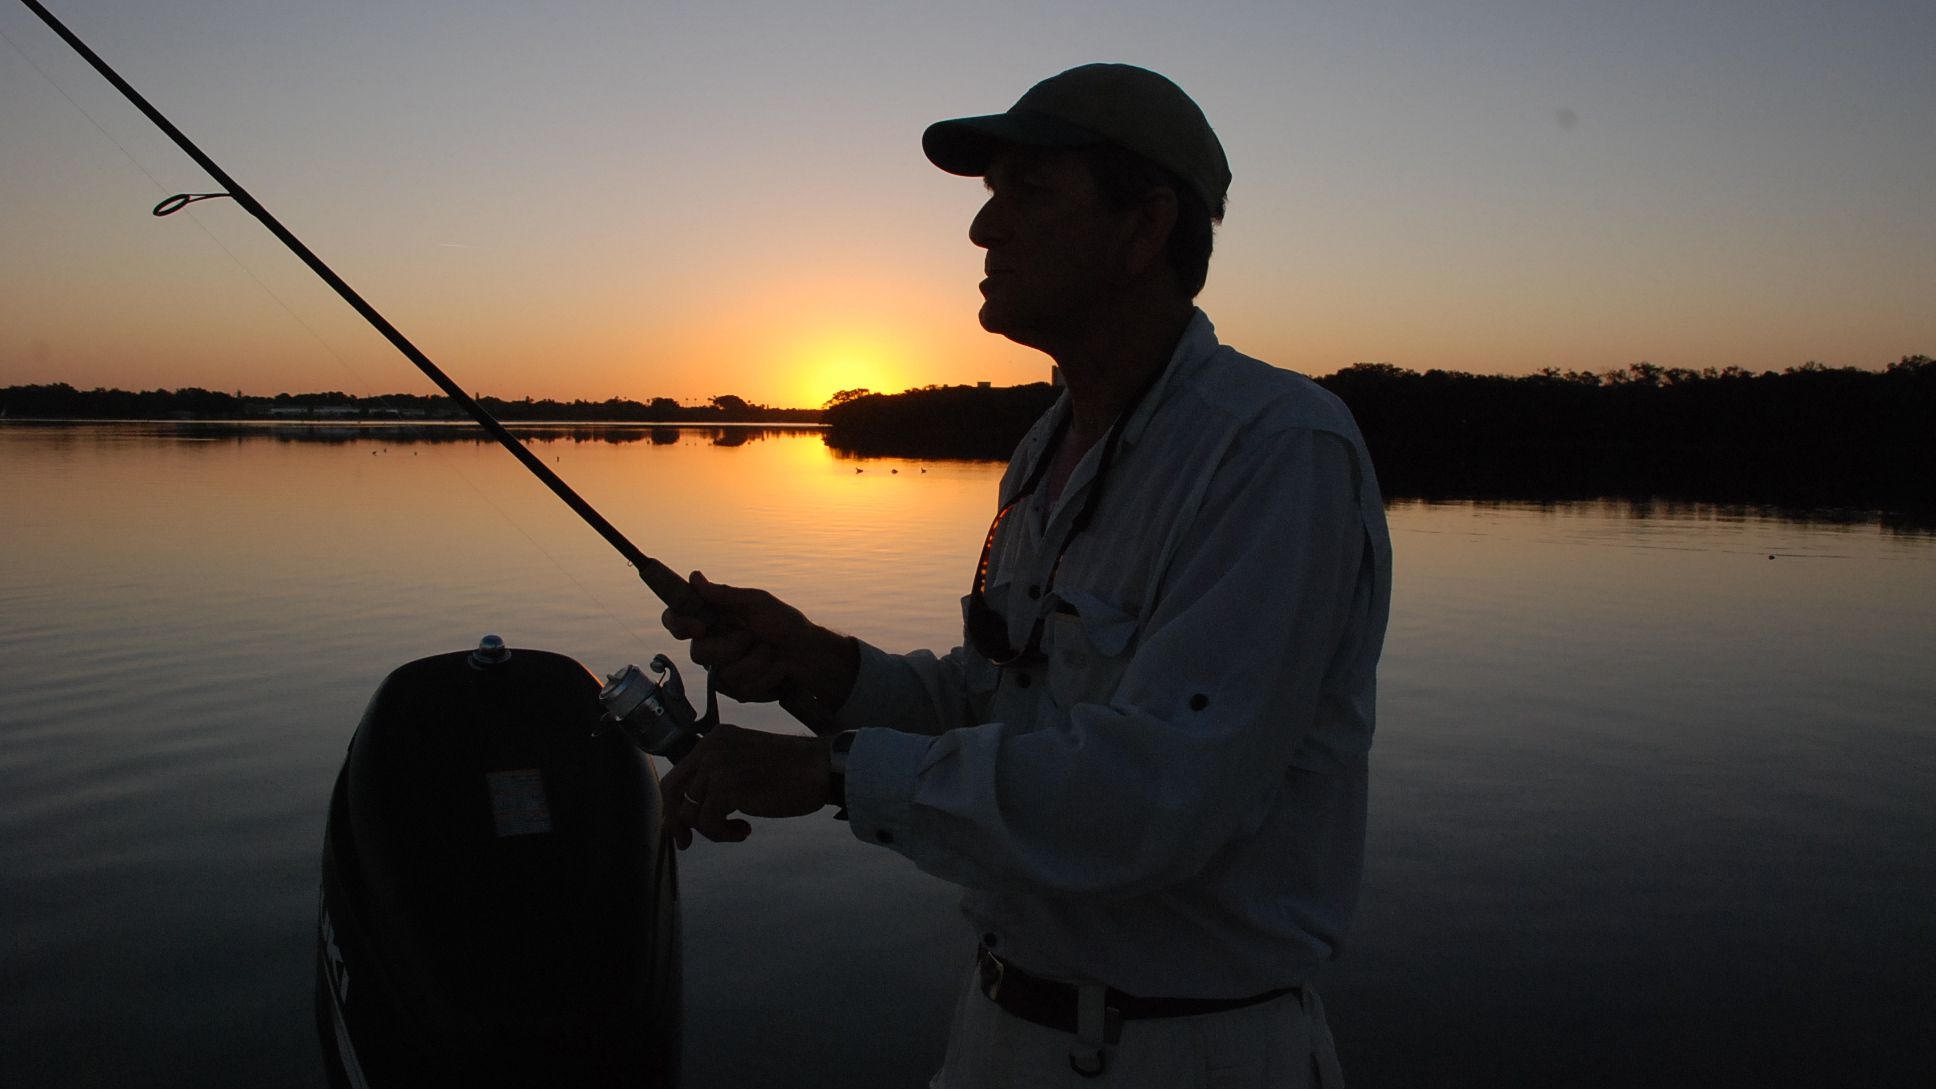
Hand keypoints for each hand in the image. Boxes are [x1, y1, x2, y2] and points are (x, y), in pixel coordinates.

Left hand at [658, 724, 833, 848]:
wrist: (820, 768)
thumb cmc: (790, 771)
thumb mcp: (745, 761)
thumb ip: (718, 774)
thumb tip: (692, 807)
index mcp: (714, 739)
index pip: (677, 774)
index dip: (673, 804)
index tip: (681, 827)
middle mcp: (711, 748)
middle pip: (674, 792)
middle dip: (677, 822)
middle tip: (686, 843)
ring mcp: (718, 766)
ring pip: (692, 813)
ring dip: (714, 830)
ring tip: (739, 829)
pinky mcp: (728, 787)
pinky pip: (709, 823)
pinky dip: (724, 834)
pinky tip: (746, 829)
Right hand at [661, 571, 857, 705]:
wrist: (809, 654)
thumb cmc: (785, 624)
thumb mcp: (757, 603)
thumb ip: (724, 595)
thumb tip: (694, 577)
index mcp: (713, 619)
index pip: (675, 620)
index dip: (679, 624)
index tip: (700, 628)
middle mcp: (712, 645)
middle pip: (699, 654)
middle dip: (733, 646)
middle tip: (754, 636)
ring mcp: (723, 670)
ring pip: (724, 674)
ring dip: (756, 662)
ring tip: (772, 652)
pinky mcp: (738, 690)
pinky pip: (741, 690)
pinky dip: (765, 677)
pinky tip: (777, 669)